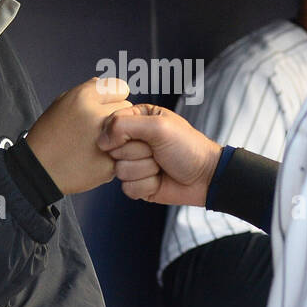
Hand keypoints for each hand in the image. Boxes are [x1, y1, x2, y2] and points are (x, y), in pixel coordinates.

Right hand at [24, 76, 137, 194]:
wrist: (39, 171)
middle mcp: (96, 115)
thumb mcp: (60, 104)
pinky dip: (115, 155)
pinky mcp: (110, 162)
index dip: (114, 97)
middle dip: (116, 116)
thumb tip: (103, 82)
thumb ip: (85, 91)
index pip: (120, 87)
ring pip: (130, 131)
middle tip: (98, 127)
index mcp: (83, 97)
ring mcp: (105, 140)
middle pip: (127, 108)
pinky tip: (97, 157)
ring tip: (98, 142)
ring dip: (121, 135)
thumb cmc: (48, 138)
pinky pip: (125, 153)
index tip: (107, 106)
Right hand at [97, 104, 221, 206]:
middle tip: (158, 151)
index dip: (123, 135)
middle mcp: (132, 140)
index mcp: (137, 118)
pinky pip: (127, 188)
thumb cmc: (187, 146)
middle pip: (113, 150)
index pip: (110, 125)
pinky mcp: (136, 184)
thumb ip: (124, 125)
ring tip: (161, 165)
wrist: (205, 177)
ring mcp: (133, 162)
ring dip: (145, 170)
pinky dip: (146, 185)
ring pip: (119, 171)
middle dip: (138, 153)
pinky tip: (159, 180)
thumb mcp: (159, 126)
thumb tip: (100, 141)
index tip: (144, 137)